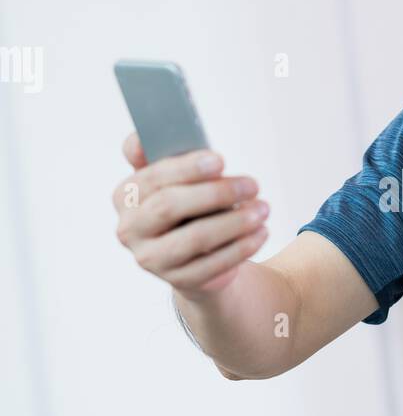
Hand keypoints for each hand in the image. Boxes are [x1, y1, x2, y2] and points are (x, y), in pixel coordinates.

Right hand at [113, 132, 269, 297]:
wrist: (196, 255)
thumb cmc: (190, 206)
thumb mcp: (182, 179)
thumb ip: (172, 156)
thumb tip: (164, 134)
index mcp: (126, 194)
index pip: (149, 176)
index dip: (184, 167)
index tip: (220, 160)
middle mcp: (129, 228)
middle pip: (169, 206)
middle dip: (215, 193)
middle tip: (253, 184)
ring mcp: (150, 258)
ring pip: (194, 238)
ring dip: (234, 222)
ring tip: (263, 209)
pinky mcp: (178, 281)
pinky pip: (212, 264)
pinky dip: (241, 247)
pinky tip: (261, 232)